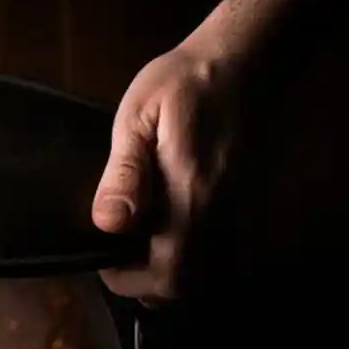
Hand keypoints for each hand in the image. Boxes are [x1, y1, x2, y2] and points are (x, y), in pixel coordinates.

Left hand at [91, 45, 237, 302]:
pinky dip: (186, 257)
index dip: (127, 279)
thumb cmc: (185, 83)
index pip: (166, 273)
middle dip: (144, 283)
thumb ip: (124, 173)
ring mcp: (235, 214)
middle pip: (184, 286)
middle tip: (116, 254)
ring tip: (136, 243)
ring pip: (201, 275)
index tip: (103, 256)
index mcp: (191, 195)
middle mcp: (219, 215)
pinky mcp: (241, 207)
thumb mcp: (139, 117)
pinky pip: (214, 254)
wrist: (244, 61)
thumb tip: (108, 223)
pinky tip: (162, 229)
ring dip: (165, 272)